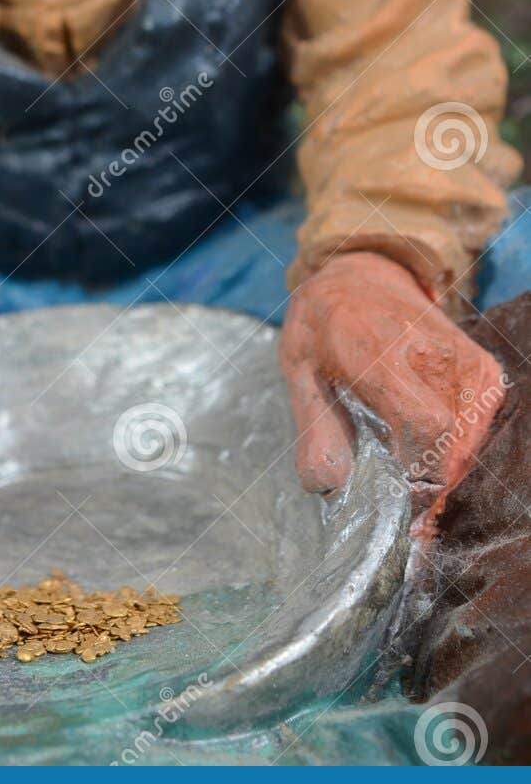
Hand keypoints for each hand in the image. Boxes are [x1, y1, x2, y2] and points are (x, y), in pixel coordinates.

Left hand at [279, 251, 504, 511]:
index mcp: (378, 350)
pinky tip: (429, 446)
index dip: (418, 476)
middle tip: (406, 504)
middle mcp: (432, 351)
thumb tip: (329, 488)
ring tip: (412, 470)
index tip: (403, 506)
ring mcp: (464, 358)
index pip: (426, 424)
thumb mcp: (298, 370)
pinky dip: (459, 449)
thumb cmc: (323, 328)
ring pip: (470, 442)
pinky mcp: (483, 367)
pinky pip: (480, 427)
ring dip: (445, 469)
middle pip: (453, 444)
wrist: (359, 276)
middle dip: (431, 486)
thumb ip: (316, 431)